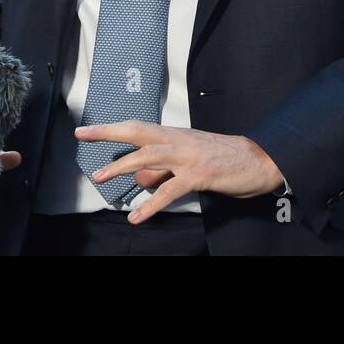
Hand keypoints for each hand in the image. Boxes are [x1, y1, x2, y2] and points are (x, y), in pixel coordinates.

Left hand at [76, 120, 283, 222]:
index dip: (111, 128)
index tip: (87, 129)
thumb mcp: (189, 160)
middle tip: (84, 136)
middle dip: (108, 133)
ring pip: (149, 156)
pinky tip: (138, 215)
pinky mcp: (199, 175)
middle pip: (137, 132)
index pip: (137, 127)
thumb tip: (140, 180)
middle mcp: (178, 141)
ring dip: (122, 167)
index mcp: (175, 135)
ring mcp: (188, 156)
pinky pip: (169, 191)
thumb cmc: (224, 158)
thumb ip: (164, 168)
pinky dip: (151, 204)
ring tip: (102, 178)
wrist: (258, 159)